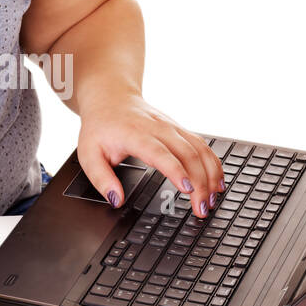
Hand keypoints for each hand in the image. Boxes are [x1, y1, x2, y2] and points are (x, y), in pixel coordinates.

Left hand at [77, 94, 224, 217]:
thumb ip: (101, 179)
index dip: (176, 171)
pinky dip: (213, 163)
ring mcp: (172, 127)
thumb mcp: (88, 154)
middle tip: (202, 208)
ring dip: (210, 173)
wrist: (111, 96)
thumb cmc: (101, 126)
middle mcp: (158, 128)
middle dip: (199, 181)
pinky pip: (202, 145)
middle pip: (187, 153)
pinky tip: (217, 180)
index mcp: (136, 134)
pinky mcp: (179, 129)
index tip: (187, 190)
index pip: (161, 153)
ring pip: (199, 148)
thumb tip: (116, 200)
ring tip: (213, 198)